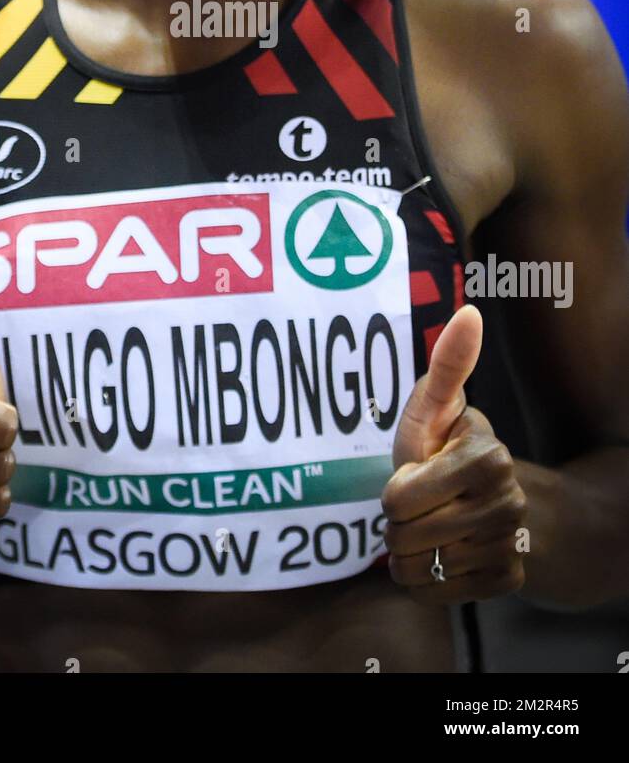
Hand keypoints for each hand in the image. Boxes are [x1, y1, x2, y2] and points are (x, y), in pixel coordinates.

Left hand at [381, 306, 526, 603]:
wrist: (486, 499)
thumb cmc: (445, 447)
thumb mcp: (435, 408)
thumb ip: (447, 365)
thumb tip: (469, 311)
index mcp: (489, 456)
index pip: (400, 499)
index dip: (394, 491)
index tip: (414, 474)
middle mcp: (508, 502)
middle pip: (406, 537)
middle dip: (397, 524)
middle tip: (416, 505)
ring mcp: (509, 544)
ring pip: (418, 569)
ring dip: (408, 553)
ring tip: (426, 528)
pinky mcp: (505, 579)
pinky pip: (436, 594)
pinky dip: (425, 580)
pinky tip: (438, 555)